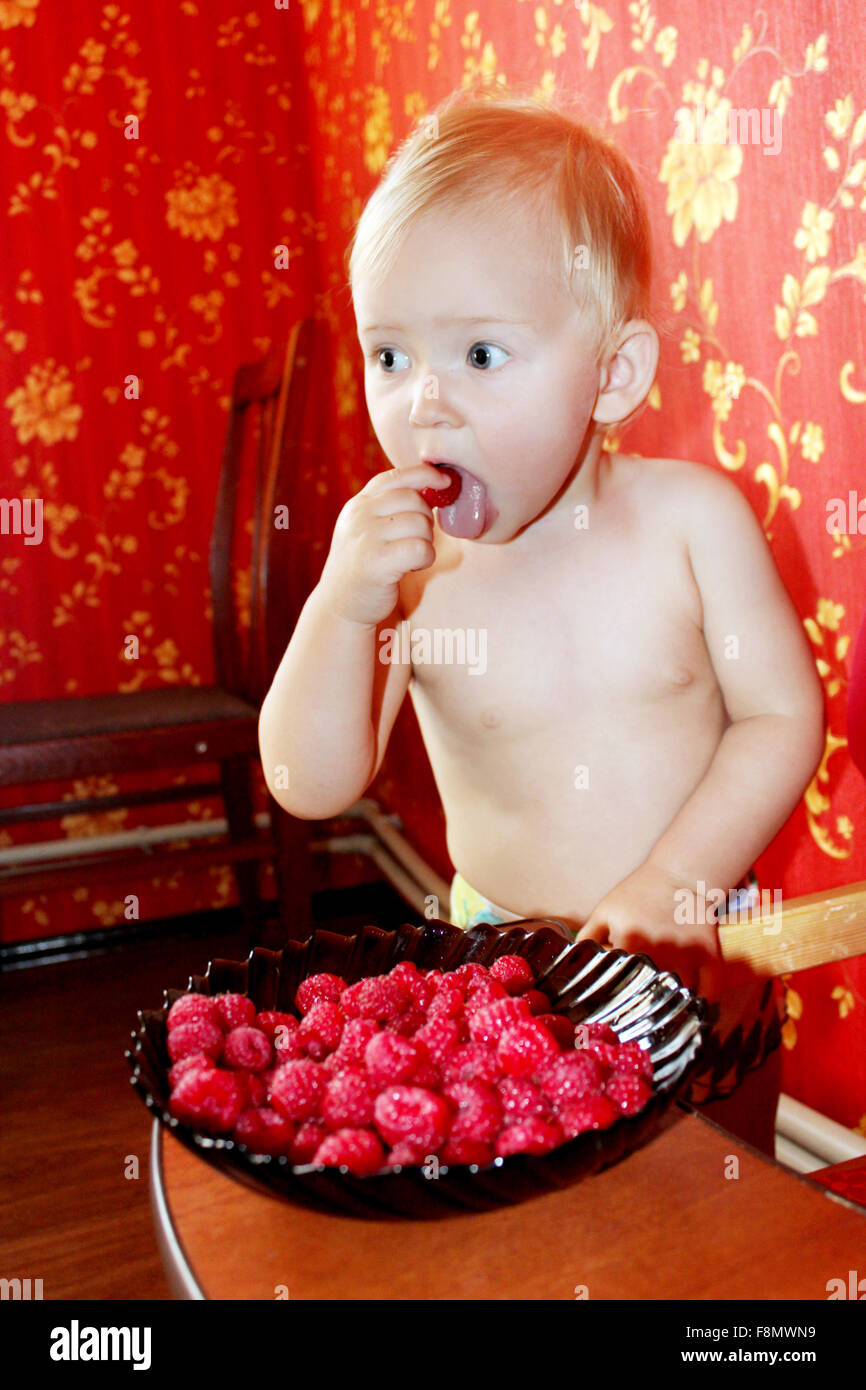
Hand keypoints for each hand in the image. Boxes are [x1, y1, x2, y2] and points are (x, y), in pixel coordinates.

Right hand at [317, 463, 452, 627]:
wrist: (339, 605)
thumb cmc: (362, 566)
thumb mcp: (365, 528)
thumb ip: (388, 507)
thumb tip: (430, 487)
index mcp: (358, 504)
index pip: (395, 476)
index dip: (424, 474)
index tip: (445, 480)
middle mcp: (360, 515)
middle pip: (414, 499)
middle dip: (426, 519)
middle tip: (417, 539)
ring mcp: (367, 537)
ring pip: (421, 524)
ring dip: (426, 542)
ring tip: (411, 556)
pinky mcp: (377, 561)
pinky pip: (421, 548)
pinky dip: (426, 558)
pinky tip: (414, 567)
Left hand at [574, 861, 731, 1001]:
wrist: (677, 875)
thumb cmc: (636, 895)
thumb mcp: (604, 912)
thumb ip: (587, 940)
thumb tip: (570, 968)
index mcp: (629, 938)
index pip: (618, 982)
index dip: (615, 995)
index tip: (613, 1005)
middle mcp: (659, 947)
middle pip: (648, 993)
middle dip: (641, 1003)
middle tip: (637, 1011)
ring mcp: (686, 951)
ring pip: (676, 995)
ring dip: (669, 1004)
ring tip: (661, 1009)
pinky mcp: (709, 952)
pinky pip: (709, 990)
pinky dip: (702, 1003)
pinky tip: (693, 1009)